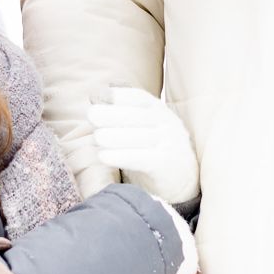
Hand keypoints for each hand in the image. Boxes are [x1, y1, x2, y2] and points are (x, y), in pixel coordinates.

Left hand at [87, 87, 199, 205]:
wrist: (182, 179)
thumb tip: (96, 94)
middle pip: (137, 116)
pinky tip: (102, 156)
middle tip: (91, 116)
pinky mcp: (165, 166)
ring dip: (113, 136)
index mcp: (160, 110)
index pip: (140, 98)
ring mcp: (169, 144)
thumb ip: (121, 108)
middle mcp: (167, 124)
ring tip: (96, 138)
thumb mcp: (142, 124)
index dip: (119, 95)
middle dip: (112, 114)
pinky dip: (120, 157)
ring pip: (137, 137)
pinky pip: (140, 159)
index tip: (99, 96)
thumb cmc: (153, 147)